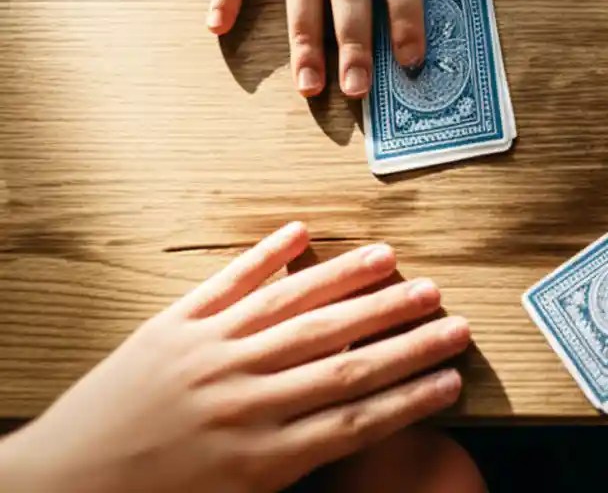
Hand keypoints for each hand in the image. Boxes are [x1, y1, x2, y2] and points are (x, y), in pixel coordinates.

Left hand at [0, 223, 470, 492]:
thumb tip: (357, 429)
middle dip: (401, 334)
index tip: (453, 378)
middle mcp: (244, 399)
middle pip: (341, 360)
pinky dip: (263, 255)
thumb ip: (295, 466)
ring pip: (294, 312)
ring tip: (394, 262)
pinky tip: (299, 232)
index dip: (410, 396)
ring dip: (350, 285)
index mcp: (262, 455)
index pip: (356, 418)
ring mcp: (208, 355)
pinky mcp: (171, 328)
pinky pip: (225, 284)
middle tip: (448, 311)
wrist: (63, 486)